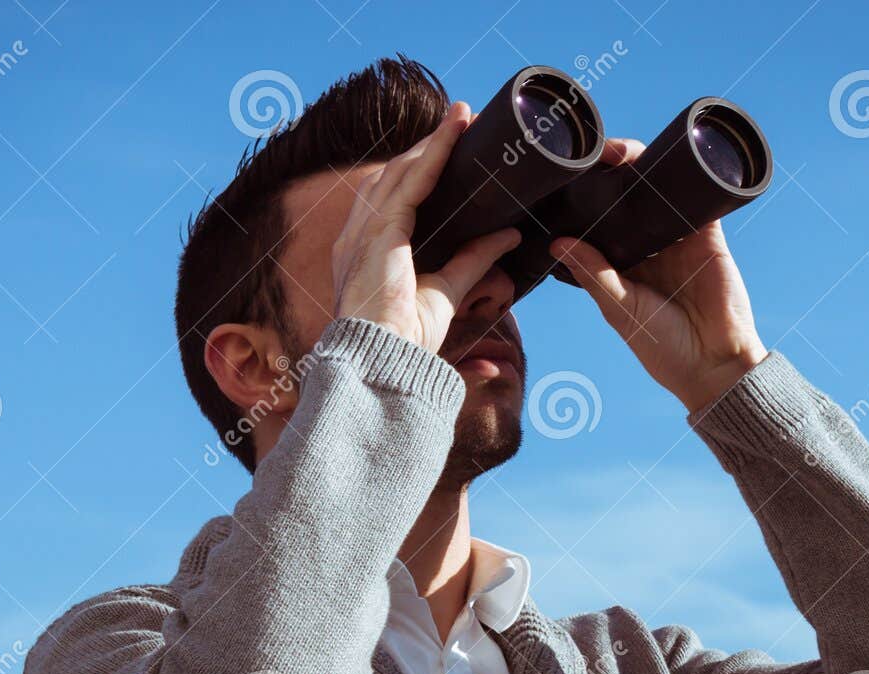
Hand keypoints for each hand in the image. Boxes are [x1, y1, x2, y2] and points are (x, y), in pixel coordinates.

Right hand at [332, 101, 520, 353]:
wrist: (384, 361)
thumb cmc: (405, 338)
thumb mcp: (447, 290)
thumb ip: (474, 260)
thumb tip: (509, 234)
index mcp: (369, 251)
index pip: (395, 198)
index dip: (423, 170)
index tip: (452, 150)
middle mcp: (359, 235)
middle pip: (395, 176)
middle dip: (429, 148)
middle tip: (464, 123)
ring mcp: (364, 230)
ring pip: (401, 170)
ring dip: (433, 141)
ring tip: (462, 118)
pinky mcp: (379, 232)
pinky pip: (410, 181)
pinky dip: (434, 153)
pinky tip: (454, 134)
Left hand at [551, 138, 767, 411]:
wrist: (714, 363)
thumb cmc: (662, 347)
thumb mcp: (620, 309)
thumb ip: (594, 274)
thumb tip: (557, 243)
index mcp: (618, 265)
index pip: (595, 223)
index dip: (580, 202)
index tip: (560, 182)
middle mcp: (645, 247)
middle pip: (624, 199)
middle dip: (608, 175)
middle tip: (589, 155)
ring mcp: (676, 238)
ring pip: (655, 191)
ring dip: (640, 167)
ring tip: (618, 152)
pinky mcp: (706, 234)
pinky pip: (695, 198)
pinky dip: (683, 176)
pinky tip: (666, 157)